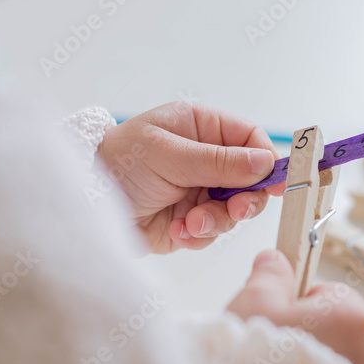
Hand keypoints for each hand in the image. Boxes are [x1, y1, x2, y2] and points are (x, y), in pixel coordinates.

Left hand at [97, 102, 282, 252]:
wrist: (82, 204)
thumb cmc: (118, 163)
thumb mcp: (169, 154)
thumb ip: (219, 160)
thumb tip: (265, 161)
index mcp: (202, 128)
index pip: (251, 140)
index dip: (268, 160)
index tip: (280, 182)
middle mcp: (205, 159)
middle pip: (251, 181)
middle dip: (245, 199)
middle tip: (236, 210)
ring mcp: (198, 192)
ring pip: (234, 210)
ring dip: (216, 220)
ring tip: (189, 223)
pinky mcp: (189, 222)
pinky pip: (213, 232)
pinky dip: (198, 235)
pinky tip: (176, 230)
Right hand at [227, 250, 363, 363]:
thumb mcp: (254, 303)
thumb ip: (270, 275)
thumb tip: (275, 261)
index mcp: (355, 320)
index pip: (330, 294)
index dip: (298, 302)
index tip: (279, 313)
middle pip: (335, 329)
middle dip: (304, 334)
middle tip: (271, 349)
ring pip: (335, 362)